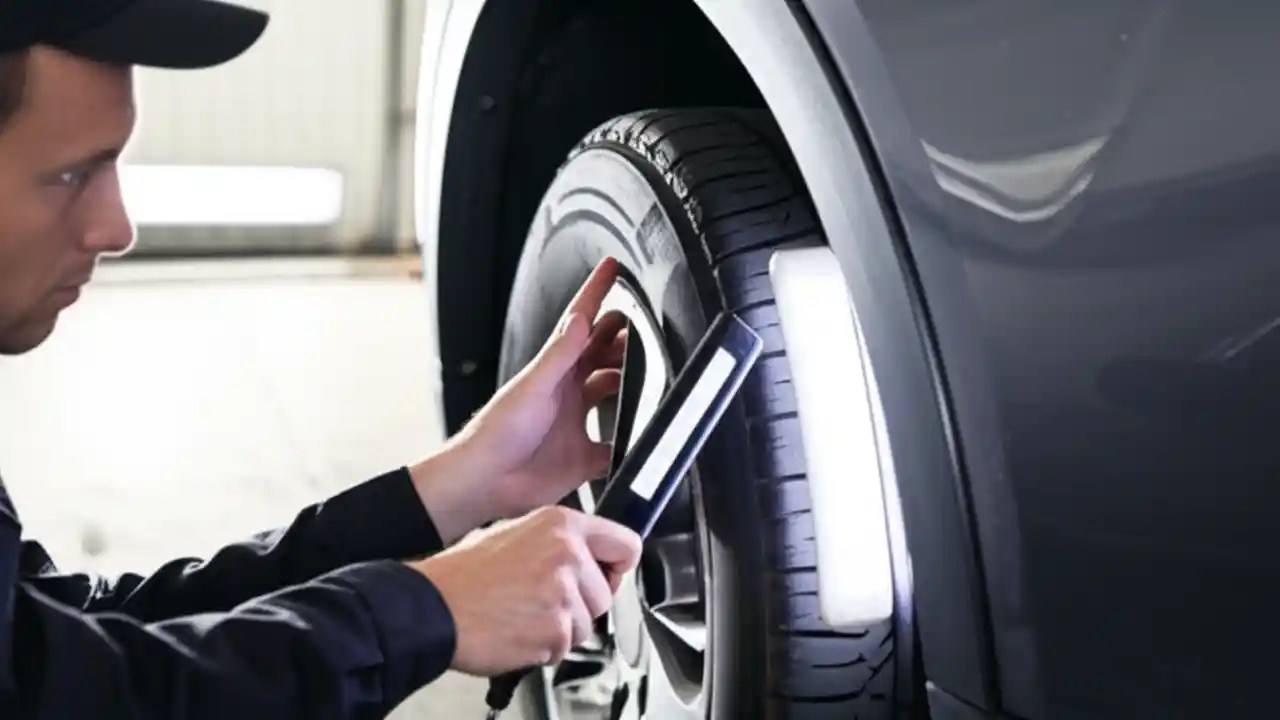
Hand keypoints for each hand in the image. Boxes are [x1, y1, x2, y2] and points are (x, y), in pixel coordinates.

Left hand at [411, 258, 627, 542]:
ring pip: (615, 396)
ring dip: (633, 387)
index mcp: (554, 369)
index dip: (597, 293)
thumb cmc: (496, 432)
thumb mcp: (532, 386)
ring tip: (654, 375)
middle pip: (606, 357)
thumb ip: (559, 355)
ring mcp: (578, 423)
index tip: (614, 267)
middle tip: (648, 329)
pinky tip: (641, 436)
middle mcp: (568, 392)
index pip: (582, 321)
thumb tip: (579, 320)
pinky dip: (630, 442)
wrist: (487, 480)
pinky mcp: (586, 457)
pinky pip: (616, 447)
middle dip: (626, 341)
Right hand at [412, 506, 641, 675]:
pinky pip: (564, 647)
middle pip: (606, 595)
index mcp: (562, 524)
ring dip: (561, 629)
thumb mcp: (517, 532)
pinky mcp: (554, 630)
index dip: (617, 568)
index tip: (606, 576)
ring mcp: (563, 594)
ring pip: (588, 625)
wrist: (433, 606)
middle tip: (543, 602)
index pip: (627, 545)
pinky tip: (517, 630)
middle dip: (581, 606)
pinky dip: (544, 647)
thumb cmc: (465, 573)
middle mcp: (568, 555)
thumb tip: (590, 559)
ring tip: (524, 614)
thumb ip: (560, 542)